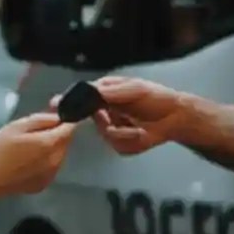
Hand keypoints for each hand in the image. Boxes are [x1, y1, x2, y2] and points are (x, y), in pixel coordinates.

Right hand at [0, 113, 75, 215]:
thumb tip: (58, 116)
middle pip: (65, 140)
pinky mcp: (44, 184)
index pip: (70, 127)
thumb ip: (41, 119)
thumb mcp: (17, 126)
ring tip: (26, 147)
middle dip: (54, 131)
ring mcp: (50, 175)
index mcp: (49, 144)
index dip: (64, 117)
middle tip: (32, 130)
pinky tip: (25, 161)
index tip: (54, 111)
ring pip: (58, 153)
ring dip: (49, 147)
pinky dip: (43, 161)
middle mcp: (55, 161)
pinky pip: (50, 167)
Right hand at [51, 76, 186, 155]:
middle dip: (107, 121)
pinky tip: (143, 133)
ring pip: (107, 134)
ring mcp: (112, 129)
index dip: (69, 103)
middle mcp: (104, 112)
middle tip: (122, 119)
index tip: (58, 106)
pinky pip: (119, 144)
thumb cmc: (155, 97)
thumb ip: (110, 91)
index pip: (81, 98)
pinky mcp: (121, 144)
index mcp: (104, 94)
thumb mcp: (133, 89)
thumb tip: (88, 91)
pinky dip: (133, 139)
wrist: (175, 117)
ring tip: (140, 127)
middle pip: (93, 120)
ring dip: (126, 131)